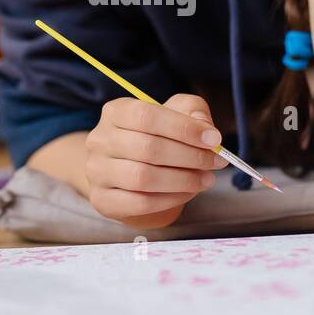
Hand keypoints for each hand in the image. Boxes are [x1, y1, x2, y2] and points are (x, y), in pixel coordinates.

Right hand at [84, 93, 228, 227]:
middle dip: (190, 156)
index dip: (183, 128)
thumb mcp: (175, 113)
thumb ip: (192, 111)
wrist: (128, 169)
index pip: (147, 115)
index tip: (214, 139)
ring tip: (206, 179)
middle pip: (148, 148)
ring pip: (143, 178)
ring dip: (183, 180)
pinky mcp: (102, 200)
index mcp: (115, 111)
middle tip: (216, 162)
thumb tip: (205, 129)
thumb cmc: (156, 136)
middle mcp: (99, 140)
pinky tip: (188, 192)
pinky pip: (140, 203)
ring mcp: (97, 172)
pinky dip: (171, 199)